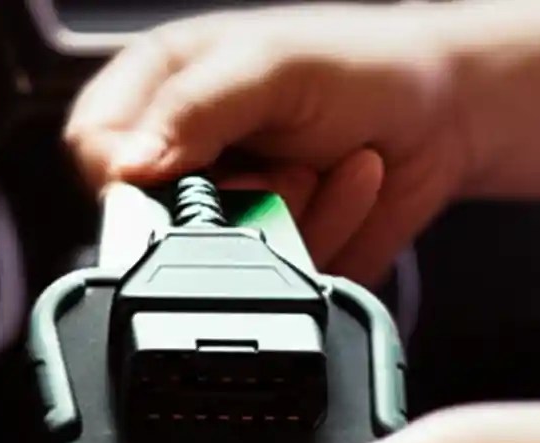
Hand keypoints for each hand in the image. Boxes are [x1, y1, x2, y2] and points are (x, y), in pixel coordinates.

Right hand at [64, 3, 474, 284]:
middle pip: (144, 219)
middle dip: (226, 202)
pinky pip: (263, 281)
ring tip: (318, 167)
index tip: (174, 182)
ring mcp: (215, 210)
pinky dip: (317, 240)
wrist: (448, 111)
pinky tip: (341, 188)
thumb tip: (125, 168)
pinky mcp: (255, 255)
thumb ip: (191, 112)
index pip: (91, 148)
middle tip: (280, 161)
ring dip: (283, 219)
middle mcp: (175, 153)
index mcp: (154, 88)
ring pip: (207, 261)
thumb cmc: (362, 64)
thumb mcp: (269, 66)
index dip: (122, 177)